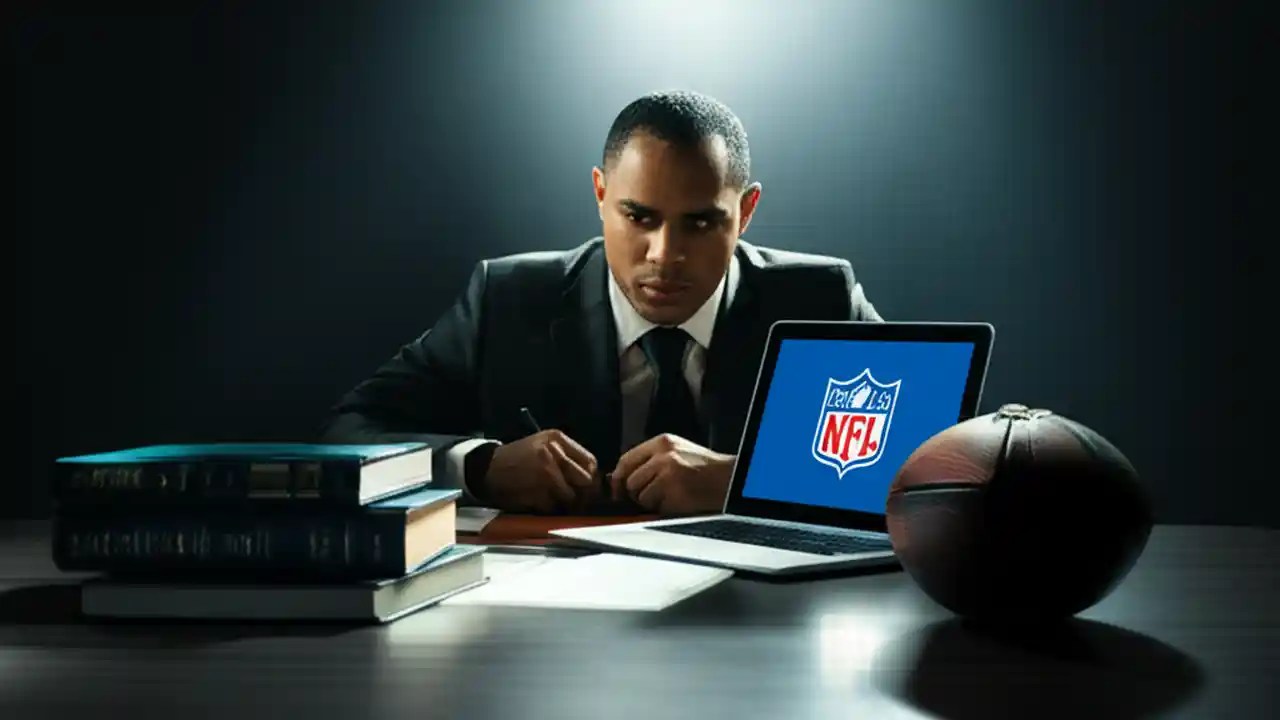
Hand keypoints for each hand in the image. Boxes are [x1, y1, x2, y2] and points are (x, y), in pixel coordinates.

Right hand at [482, 430, 598, 512]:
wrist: (487, 467)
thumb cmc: (520, 458)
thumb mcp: (544, 446)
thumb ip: (567, 457)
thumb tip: (593, 480)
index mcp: (556, 439)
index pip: (590, 461)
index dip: (592, 478)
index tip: (588, 488)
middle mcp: (552, 453)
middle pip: (585, 480)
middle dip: (583, 494)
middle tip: (577, 500)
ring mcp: (544, 473)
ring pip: (571, 496)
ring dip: (564, 503)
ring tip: (553, 499)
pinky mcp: (535, 491)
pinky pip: (552, 507)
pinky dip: (548, 508)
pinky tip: (538, 501)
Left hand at [610, 434, 734, 515]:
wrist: (729, 479)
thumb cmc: (705, 470)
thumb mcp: (677, 453)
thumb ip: (650, 461)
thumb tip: (616, 479)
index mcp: (662, 442)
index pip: (626, 459)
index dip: (618, 478)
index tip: (618, 491)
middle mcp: (662, 454)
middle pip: (629, 480)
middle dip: (636, 494)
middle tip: (653, 497)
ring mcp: (667, 472)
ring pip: (640, 495)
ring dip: (652, 502)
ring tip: (672, 496)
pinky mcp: (672, 490)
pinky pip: (655, 506)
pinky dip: (663, 508)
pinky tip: (679, 501)